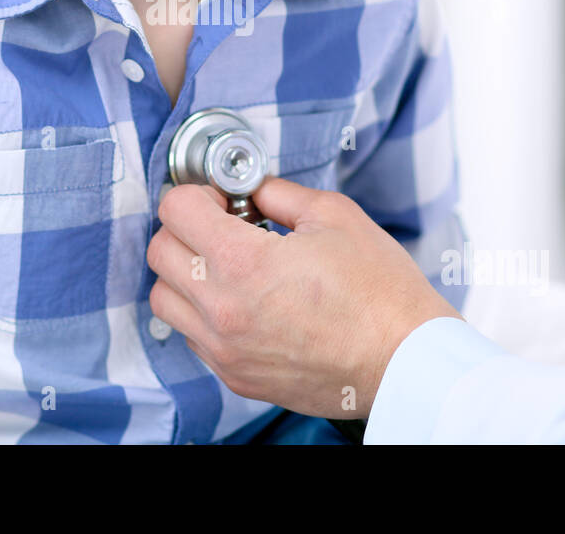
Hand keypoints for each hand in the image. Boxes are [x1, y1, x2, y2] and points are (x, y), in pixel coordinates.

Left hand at [146, 176, 462, 419]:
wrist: (405, 361)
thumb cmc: (380, 291)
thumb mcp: (334, 215)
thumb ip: (278, 193)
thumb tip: (249, 188)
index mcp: (244, 263)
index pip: (175, 210)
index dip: (196, 193)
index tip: (221, 199)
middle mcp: (224, 311)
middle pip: (159, 253)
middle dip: (185, 229)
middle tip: (222, 225)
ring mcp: (226, 350)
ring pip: (165, 300)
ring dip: (186, 273)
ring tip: (228, 265)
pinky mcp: (236, 376)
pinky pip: (192, 336)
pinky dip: (202, 313)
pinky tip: (242, 301)